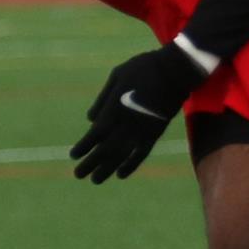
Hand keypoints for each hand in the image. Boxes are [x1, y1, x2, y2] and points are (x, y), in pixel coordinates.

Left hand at [69, 44, 203, 183]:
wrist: (175, 71)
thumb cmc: (143, 69)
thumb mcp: (117, 76)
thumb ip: (102, 99)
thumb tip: (90, 119)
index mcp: (115, 108)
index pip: (95, 134)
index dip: (84, 147)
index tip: (73, 155)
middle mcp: (126, 124)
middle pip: (105, 150)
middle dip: (90, 164)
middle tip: (78, 175)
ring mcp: (142, 130)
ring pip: (121, 156)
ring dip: (107, 169)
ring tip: (95, 180)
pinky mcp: (155, 133)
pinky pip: (141, 155)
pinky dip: (130, 165)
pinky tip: (120, 174)